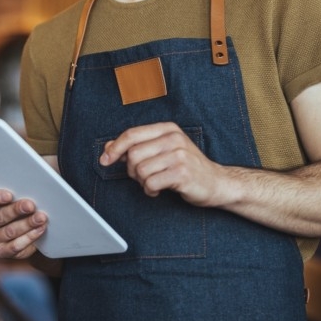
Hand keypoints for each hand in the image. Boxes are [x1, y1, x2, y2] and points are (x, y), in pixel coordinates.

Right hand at [0, 189, 47, 259]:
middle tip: (31, 205)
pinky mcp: (1, 252)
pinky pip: (15, 246)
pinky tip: (39, 229)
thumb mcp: (10, 197)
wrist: (16, 230)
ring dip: (27, 224)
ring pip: (9, 232)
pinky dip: (30, 237)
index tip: (9, 195)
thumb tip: (30, 186)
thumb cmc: (13, 206)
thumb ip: (14, 192)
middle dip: (16, 210)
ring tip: (41, 217)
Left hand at [100, 122, 222, 205]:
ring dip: (143, 182)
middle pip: (133, 154)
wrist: (216, 182)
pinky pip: (151, 183)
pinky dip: (150, 190)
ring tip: (154, 183)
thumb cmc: (186, 167)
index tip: (104, 160)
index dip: (114, 148)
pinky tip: (159, 190)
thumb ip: (137, 146)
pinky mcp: (182, 173)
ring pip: (141, 170)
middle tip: (142, 177)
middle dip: (132, 170)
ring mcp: (179, 155)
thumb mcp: (162, 151)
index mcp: (167, 129)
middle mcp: (173, 138)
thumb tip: (108, 147)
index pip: (131, 134)